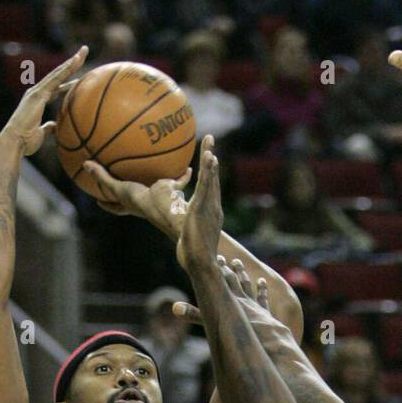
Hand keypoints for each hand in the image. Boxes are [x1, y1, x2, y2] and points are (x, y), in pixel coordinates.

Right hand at [1, 46, 87, 156]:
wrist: (14, 142)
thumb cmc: (25, 142)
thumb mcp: (41, 133)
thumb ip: (48, 127)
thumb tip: (54, 126)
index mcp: (38, 101)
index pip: (57, 88)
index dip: (68, 83)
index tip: (79, 79)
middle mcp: (37, 92)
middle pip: (58, 76)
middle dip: (71, 64)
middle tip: (83, 53)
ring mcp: (37, 91)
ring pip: (58, 73)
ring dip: (71, 62)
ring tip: (83, 52)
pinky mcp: (38, 94)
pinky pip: (56, 78)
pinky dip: (66, 69)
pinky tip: (75, 62)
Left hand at [81, 162, 192, 236]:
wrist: (163, 205)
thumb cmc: (139, 200)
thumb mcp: (117, 188)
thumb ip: (102, 177)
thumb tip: (84, 164)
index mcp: (131, 205)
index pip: (115, 207)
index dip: (107, 205)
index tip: (98, 202)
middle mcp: (145, 202)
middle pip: (136, 197)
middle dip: (132, 191)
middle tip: (126, 182)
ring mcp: (160, 198)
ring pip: (158, 187)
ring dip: (160, 181)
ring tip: (159, 169)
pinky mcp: (173, 192)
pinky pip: (179, 181)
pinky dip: (183, 175)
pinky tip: (186, 166)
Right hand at [174, 255, 289, 348]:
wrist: (264, 338)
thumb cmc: (238, 331)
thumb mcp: (212, 323)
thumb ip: (193, 314)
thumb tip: (175, 308)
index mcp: (230, 298)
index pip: (223, 279)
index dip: (219, 268)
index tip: (215, 257)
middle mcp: (242, 298)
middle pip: (234, 279)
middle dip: (228, 268)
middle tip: (224, 257)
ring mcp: (254, 304)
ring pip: (247, 285)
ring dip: (242, 274)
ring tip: (238, 263)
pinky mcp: (264, 313)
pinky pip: (263, 298)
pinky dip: (262, 289)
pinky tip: (262, 282)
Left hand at [176, 135, 222, 272]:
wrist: (201, 264)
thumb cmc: (195, 255)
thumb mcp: (192, 236)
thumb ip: (191, 228)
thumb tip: (187, 228)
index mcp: (212, 212)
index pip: (211, 187)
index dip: (210, 171)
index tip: (209, 156)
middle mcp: (214, 207)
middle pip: (213, 177)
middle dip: (211, 157)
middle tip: (210, 138)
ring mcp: (210, 207)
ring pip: (211, 178)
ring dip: (210, 159)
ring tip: (209, 142)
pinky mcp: (202, 208)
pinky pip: (206, 186)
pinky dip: (208, 171)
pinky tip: (209, 157)